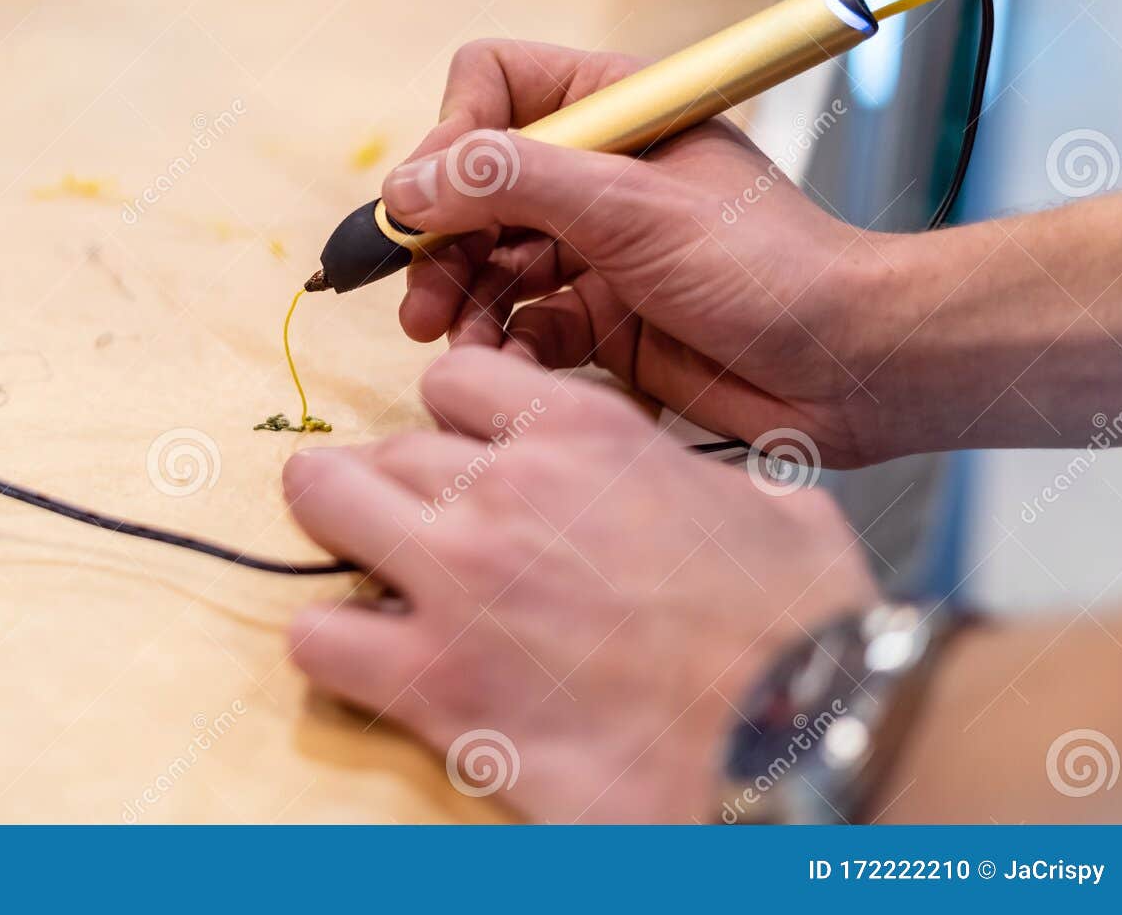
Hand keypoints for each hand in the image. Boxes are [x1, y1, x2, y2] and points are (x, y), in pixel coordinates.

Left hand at [283, 347, 876, 822]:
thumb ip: (701, 480)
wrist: (796, 740)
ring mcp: (458, 580)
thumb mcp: (770, 508)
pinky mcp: (436, 680)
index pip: (455, 382)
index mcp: (585, 433)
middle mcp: (505, 489)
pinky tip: (364, 658)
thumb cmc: (800, 630)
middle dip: (389, 484)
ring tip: (370, 573)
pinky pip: (320, 636)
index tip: (462, 454)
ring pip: (324, 503)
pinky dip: (330, 643)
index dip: (451, 419)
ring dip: (339, 534)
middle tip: (410, 526)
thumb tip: (698, 494)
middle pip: (384, 449)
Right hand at [381, 39, 911, 465]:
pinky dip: (504, 343)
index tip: (437, 200)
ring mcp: (596, 246)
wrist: (845, 367)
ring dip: (462, 298)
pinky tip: (506, 365)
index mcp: (617, 108)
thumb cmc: (771, 266)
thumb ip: (511, 182)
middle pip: (474, 185)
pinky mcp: (601, 317)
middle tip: (420, 298)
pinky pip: (521, 322)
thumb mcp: (630, 206)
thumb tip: (407, 184)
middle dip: (442, 239)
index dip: (453, 138)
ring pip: (487, 259)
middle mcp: (599, 171)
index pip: (493, 87)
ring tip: (450, 339)